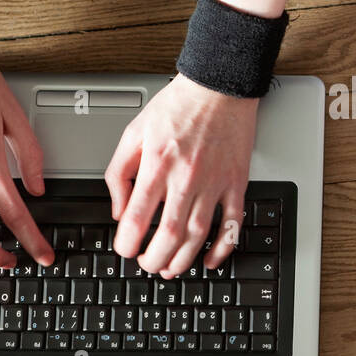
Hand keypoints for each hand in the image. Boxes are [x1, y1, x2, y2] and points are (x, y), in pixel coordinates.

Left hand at [105, 74, 256, 275]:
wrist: (218, 87)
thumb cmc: (177, 106)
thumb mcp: (134, 132)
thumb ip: (119, 173)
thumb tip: (119, 209)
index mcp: (157, 165)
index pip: (136, 218)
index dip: (127, 243)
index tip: (125, 249)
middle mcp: (186, 177)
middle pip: (168, 236)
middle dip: (154, 260)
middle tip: (147, 263)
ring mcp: (214, 182)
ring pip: (198, 235)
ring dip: (182, 260)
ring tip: (170, 268)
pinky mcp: (236, 183)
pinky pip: (233, 224)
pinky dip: (223, 248)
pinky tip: (210, 259)